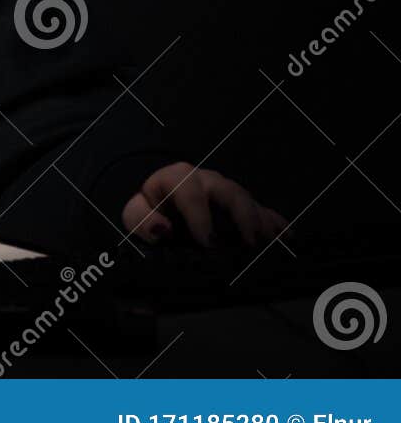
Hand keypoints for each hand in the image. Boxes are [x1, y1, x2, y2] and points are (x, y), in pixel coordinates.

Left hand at [121, 161, 288, 246]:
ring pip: (248, 200)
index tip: (207, 242)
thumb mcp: (135, 214)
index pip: (189, 191)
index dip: (199, 215)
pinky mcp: (240, 206)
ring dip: (261, 222)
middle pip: (229, 191)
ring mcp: (226, 192)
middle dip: (242, 216)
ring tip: (270, 244)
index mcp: (177, 178)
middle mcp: (206, 181)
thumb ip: (142, 220)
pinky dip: (274, 222)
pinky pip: (261, 210)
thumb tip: (161, 229)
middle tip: (249, 243)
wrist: (158, 204)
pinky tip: (286, 236)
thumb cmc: (149, 210)